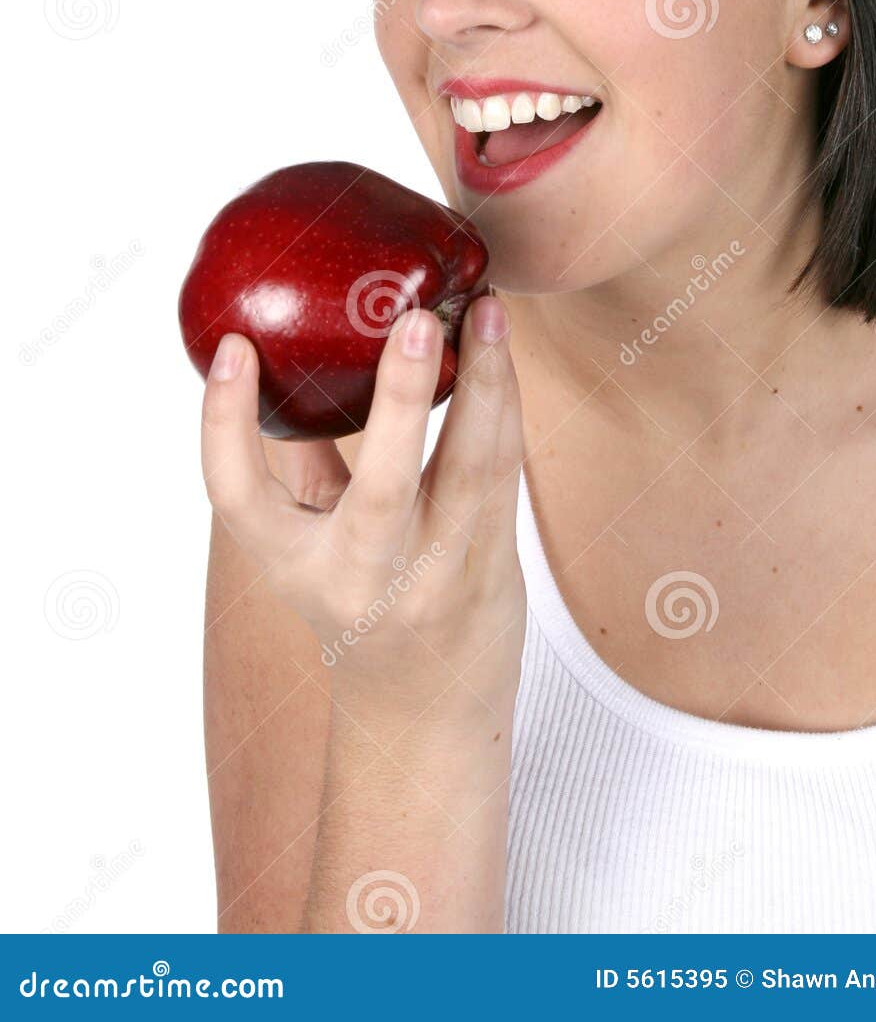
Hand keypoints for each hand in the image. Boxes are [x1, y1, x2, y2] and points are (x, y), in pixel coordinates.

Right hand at [199, 294, 526, 720]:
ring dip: (486, 382)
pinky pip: (505, 475)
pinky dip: (505, 406)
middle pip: (380, 488)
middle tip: (417, 317)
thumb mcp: (305, 544)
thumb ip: (297, 459)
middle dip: (402, 398)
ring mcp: (436, 580)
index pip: (237, 497)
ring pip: (471, 472)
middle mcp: (362, 579)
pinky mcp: (495, 570)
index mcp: (293, 567)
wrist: (422, 711)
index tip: (235, 350)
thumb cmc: (354, 602)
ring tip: (487, 310)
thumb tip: (283, 355)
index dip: (224, 424)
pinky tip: (502, 353)